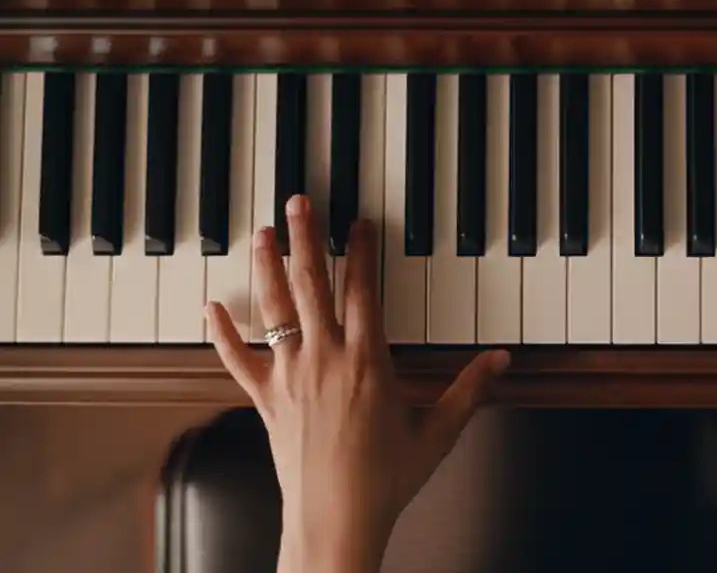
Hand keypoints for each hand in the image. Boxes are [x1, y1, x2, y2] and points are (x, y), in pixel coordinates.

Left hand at [207, 195, 509, 572]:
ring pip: (274, 309)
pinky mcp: (265, 401)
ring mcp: (290, 377)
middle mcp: (325, 359)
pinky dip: (222, 332)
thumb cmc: (387, 478)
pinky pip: (238, 360)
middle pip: (312, 283)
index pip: (363, 289)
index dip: (362, 251)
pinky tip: (211, 306)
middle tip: (299, 201)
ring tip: (263, 232)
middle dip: (306, 238)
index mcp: (369, 360)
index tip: (359, 221)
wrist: (337, 519)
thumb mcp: (439, 431)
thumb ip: (470, 389)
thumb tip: (501, 360)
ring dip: (267, 267)